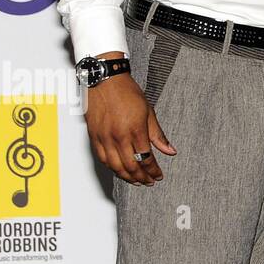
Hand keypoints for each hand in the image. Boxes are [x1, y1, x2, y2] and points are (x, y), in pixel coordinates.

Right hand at [85, 58, 175, 183]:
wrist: (105, 81)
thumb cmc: (127, 92)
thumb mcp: (149, 111)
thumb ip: (158, 134)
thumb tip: (170, 151)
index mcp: (135, 130)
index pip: (146, 158)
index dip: (153, 170)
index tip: (158, 176)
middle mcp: (118, 137)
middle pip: (130, 166)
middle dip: (141, 177)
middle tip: (149, 182)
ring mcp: (104, 138)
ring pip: (115, 166)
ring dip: (126, 177)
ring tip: (136, 180)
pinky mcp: (93, 137)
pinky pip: (102, 159)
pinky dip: (112, 168)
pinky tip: (119, 170)